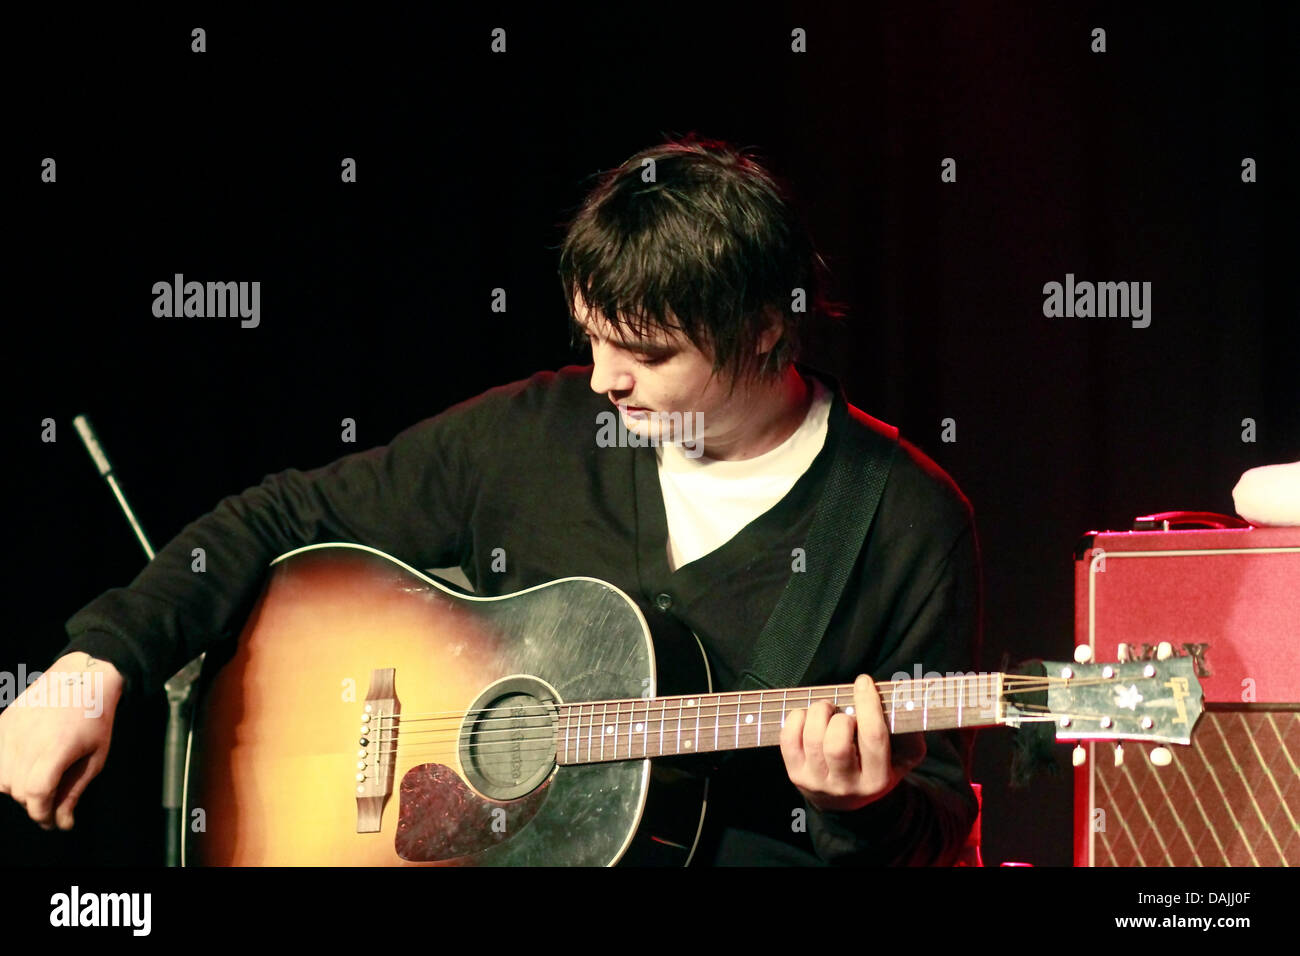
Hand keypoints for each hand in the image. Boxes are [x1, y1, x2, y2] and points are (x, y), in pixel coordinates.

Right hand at [0, 653, 123, 829]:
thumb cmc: (95, 718)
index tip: (53, 820)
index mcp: (57, 747)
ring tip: (42, 780)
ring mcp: (11, 731)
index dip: (43, 813)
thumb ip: (74, 791)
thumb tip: (61, 824)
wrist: (83, 677)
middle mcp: (28, 739)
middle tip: (53, 802)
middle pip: (19, 791)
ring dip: (20, 789)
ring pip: (2, 780)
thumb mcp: (95, 757)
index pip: (37, 794)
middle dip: (36, 803)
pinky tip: (26, 766)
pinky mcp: (2, 724)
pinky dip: (6, 771)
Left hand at [780, 674, 926, 812]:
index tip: (864, 681)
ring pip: (812, 740)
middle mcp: (846, 785)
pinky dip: (796, 719)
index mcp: (877, 779)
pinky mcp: (796, 774)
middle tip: (842, 710)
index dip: (868, 704)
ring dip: (818, 713)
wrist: (845, 803)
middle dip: (840, 717)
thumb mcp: (902, 758)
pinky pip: (788, 740)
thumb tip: (904, 702)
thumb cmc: (876, 768)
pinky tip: (808, 718)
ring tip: (826, 709)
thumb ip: (909, 734)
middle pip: (837, 744)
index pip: (873, 737)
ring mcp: (817, 781)